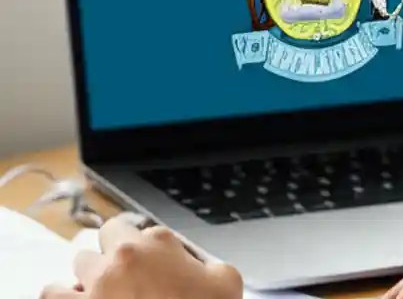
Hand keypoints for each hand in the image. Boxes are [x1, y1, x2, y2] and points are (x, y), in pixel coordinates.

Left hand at [41, 214, 242, 298]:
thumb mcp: (228, 282)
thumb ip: (212, 266)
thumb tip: (203, 270)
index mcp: (159, 243)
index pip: (152, 231)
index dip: (158, 250)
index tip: (164, 267)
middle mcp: (124, 256)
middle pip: (110, 235)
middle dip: (119, 250)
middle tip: (133, 272)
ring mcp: (97, 282)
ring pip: (81, 261)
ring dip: (93, 272)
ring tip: (106, 288)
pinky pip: (51, 292)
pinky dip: (61, 294)